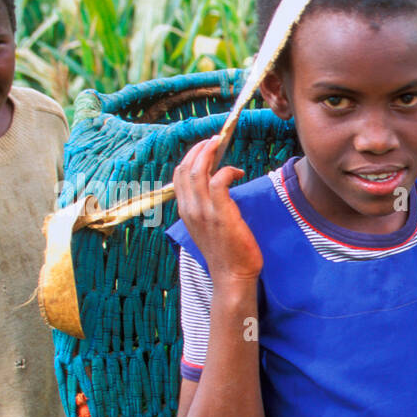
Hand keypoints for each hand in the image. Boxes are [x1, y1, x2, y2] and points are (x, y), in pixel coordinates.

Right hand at [172, 135, 259, 280]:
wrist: (232, 276)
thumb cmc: (227, 253)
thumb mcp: (209, 228)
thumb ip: (208, 209)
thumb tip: (218, 189)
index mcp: (185, 212)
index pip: (178, 177)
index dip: (190, 158)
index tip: (204, 149)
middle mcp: (189, 210)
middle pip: (185, 169)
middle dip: (199, 149)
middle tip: (214, 140)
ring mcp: (203, 212)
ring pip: (197, 171)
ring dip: (209, 153)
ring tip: (220, 145)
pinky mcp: (220, 214)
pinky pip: (218, 181)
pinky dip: (227, 170)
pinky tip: (237, 172)